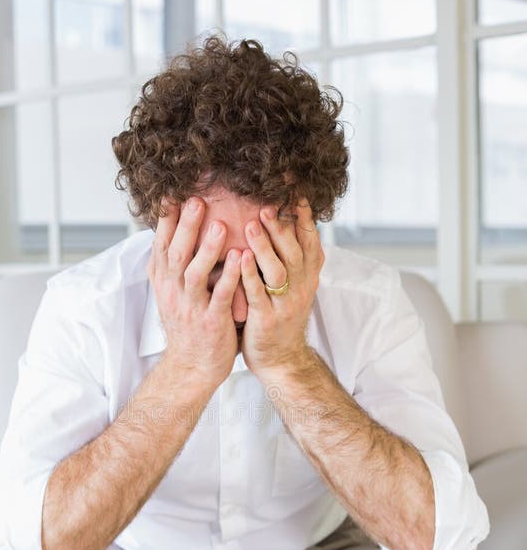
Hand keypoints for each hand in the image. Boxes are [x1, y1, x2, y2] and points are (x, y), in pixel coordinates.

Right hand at [147, 196, 241, 387]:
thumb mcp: (172, 292)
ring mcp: (191, 308)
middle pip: (175, 253)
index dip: (166, 220)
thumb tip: (176, 227)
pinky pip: (220, 296)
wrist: (192, 367)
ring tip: (220, 225)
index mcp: (163, 282)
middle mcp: (172, 292)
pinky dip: (229, 276)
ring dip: (206, 249)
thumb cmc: (189, 324)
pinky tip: (239, 258)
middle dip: (185, 226)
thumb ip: (174, 264)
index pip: (160, 245)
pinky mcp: (211, 322)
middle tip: (197, 200)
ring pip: (194, 274)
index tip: (173, 193)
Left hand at [239, 198, 324, 376]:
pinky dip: (248, 276)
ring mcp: (285, 305)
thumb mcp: (294, 284)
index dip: (304, 216)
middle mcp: (301, 288)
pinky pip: (257, 295)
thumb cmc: (281, 315)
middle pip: (295, 252)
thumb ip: (292, 256)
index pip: (310, 240)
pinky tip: (238, 258)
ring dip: (265, 247)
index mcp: (308, 276)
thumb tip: (287, 217)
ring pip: (278, 272)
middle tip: (267, 203)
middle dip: (282, 227)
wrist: (280, 359)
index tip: (295, 190)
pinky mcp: (266, 320)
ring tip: (250, 224)